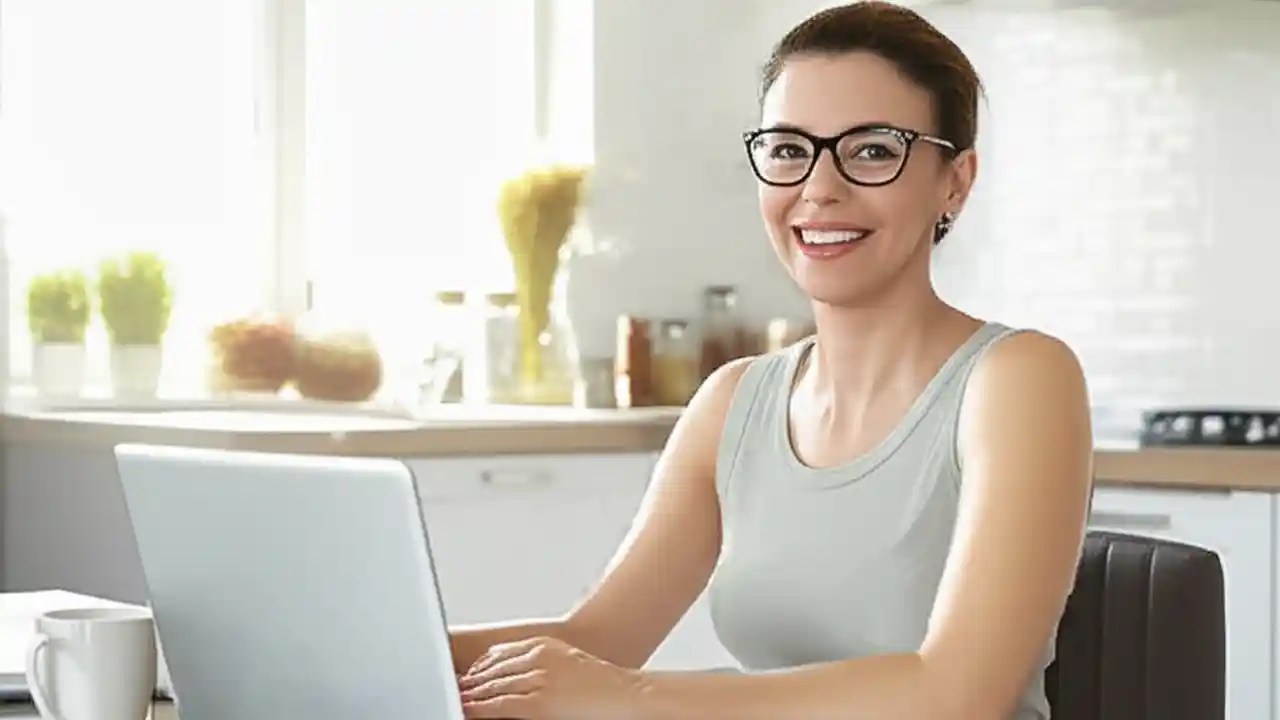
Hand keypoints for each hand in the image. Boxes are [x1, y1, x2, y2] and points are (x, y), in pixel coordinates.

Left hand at [457, 635, 646, 718]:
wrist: (627, 695)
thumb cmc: (601, 685)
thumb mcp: (568, 662)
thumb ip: (540, 663)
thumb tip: (511, 676)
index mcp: (543, 645)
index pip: (497, 654)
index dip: (477, 668)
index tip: (463, 676)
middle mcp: (537, 659)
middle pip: (490, 670)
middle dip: (469, 681)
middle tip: (449, 688)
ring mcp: (537, 681)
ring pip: (491, 687)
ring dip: (469, 695)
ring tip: (453, 700)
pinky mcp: (537, 704)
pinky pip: (499, 705)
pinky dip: (479, 708)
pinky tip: (466, 710)